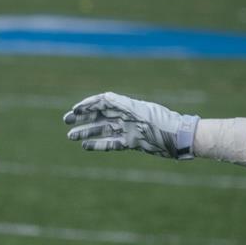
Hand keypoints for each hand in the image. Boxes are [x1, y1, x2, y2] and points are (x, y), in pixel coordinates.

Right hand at [63, 92, 197, 158]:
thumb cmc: (163, 123)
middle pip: (99, 115)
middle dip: (82, 118)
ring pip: (102, 130)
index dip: (87, 105)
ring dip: (86, 132)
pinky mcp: (132, 143)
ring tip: (70, 136)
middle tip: (66, 121)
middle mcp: (126, 117)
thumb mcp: (142, 111)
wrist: (180, 139)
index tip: (74, 110)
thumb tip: (103, 97)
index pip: (103, 102)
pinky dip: (97, 144)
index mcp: (128, 106)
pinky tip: (85, 146)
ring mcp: (128, 130)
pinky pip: (110, 143)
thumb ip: (122, 104)